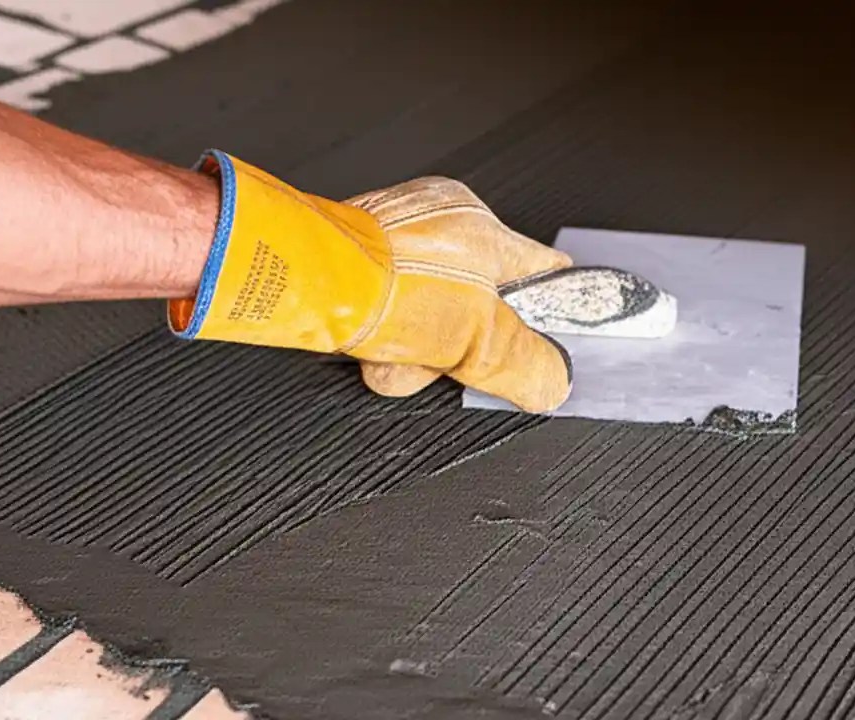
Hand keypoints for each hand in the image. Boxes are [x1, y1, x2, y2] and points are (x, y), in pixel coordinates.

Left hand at [168, 151, 572, 411]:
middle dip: (463, 346)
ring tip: (400, 357)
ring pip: (429, 316)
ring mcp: (394, 238)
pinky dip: (381, 340)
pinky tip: (372, 350)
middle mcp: (441, 224)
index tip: (551, 338)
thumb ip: (524, 364)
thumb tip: (552, 384)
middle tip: (449, 360)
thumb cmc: (382, 286)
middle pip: (479, 306)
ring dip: (417, 352)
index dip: (551, 309)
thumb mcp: (479, 339)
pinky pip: (387, 311)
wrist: (303, 280)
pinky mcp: (355, 258)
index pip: (543, 270)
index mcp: (484, 230)